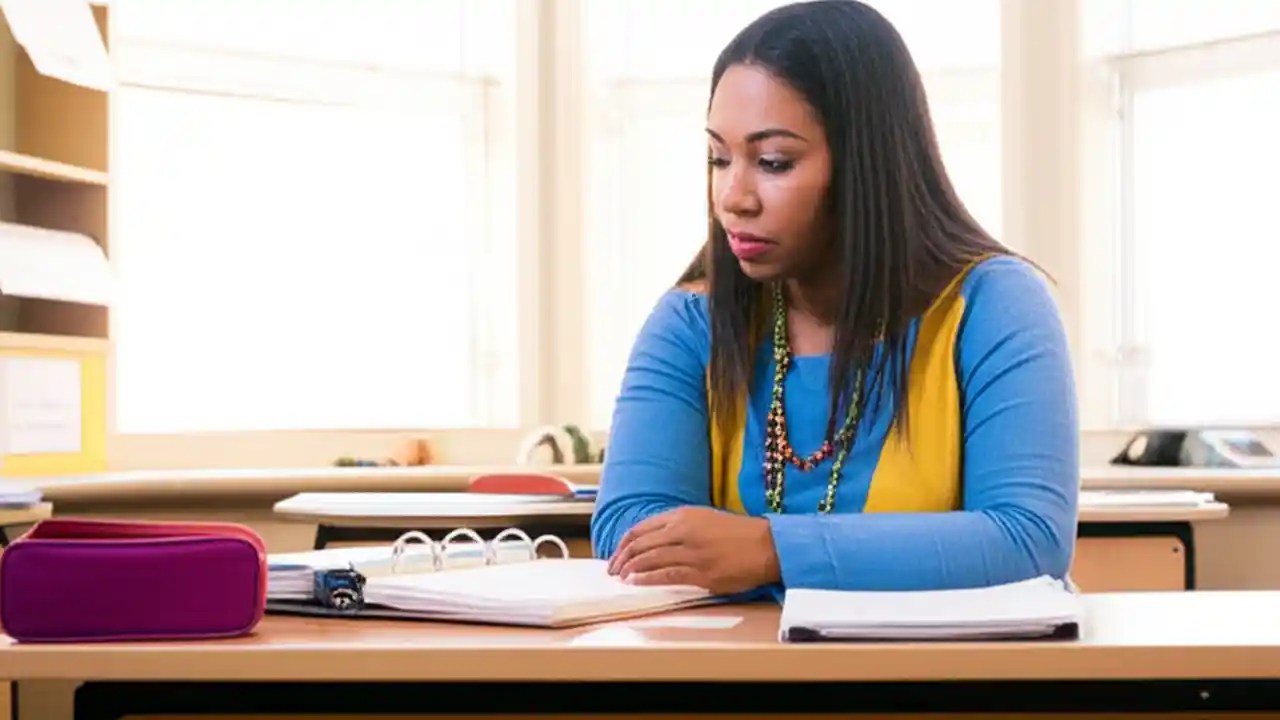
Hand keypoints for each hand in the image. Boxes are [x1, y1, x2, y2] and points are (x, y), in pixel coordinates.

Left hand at [606, 506, 780, 593]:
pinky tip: (636, 582)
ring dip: (631, 569)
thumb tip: (654, 542)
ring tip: (621, 577)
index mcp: (683, 516)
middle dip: (622, 558)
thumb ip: (679, 527)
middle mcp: (683, 531)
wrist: (765, 545)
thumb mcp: (704, 519)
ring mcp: (691, 552)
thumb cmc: (737, 533)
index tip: (616, 553)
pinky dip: (647, 578)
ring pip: (650, 559)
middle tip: (613, 569)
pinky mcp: (701, 572)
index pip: (641, 528)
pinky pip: (666, 575)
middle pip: (641, 544)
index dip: (624, 543)